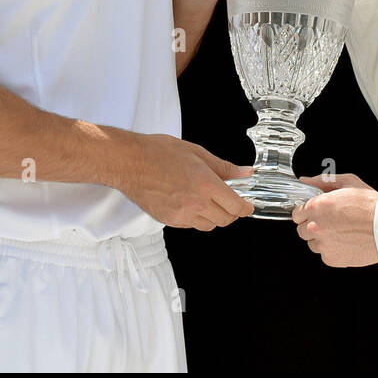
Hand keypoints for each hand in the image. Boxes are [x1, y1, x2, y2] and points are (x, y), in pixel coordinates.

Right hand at [119, 133, 254, 229]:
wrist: (129, 162)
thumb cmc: (159, 152)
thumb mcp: (197, 153)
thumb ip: (223, 167)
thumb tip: (245, 173)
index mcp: (206, 184)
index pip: (236, 206)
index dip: (245, 207)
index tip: (247, 204)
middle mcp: (196, 203)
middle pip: (225, 219)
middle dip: (231, 212)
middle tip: (229, 200)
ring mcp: (181, 215)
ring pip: (209, 225)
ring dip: (214, 216)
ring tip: (208, 200)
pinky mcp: (169, 221)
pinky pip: (191, 225)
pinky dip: (197, 218)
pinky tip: (191, 203)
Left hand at [292, 172, 377, 266]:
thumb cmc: (370, 205)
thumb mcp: (348, 182)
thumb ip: (322, 181)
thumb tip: (305, 180)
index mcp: (317, 207)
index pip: (296, 214)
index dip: (307, 212)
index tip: (317, 213)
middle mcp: (316, 227)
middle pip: (302, 230)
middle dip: (313, 225)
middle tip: (331, 222)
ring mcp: (323, 244)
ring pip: (312, 244)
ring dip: (322, 239)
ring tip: (341, 232)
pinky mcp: (331, 259)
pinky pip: (325, 254)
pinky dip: (332, 250)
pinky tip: (346, 241)